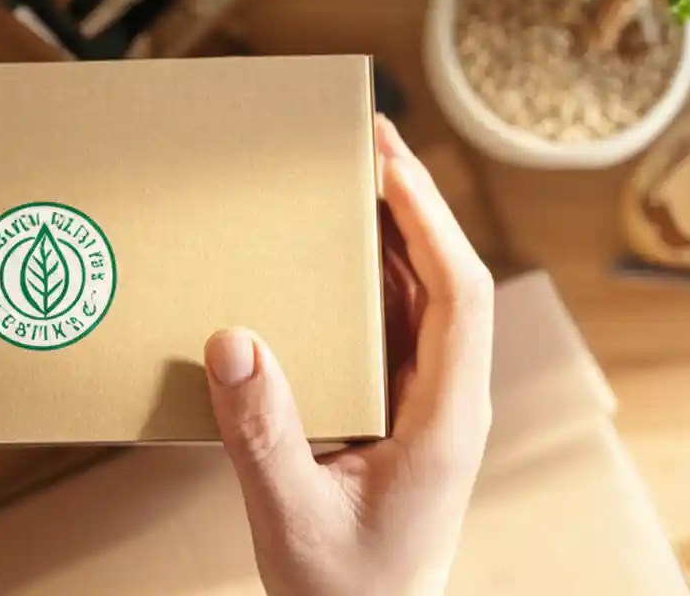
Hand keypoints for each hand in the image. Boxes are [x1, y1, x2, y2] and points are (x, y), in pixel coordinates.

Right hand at [204, 115, 492, 595]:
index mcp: (443, 420)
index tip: (389, 163)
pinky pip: (393, 326)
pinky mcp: (398, 409)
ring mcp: (426, 403)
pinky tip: (334, 255)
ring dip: (393, 233)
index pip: (457, 296)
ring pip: (421, 297)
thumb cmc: (343, 591)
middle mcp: (445, 400)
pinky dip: (370, 277)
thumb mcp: (290, 516)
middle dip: (411, 204)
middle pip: (444, 278)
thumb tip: (232, 339)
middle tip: (367, 138)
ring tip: (351, 176)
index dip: (428, 222)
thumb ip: (262, 434)